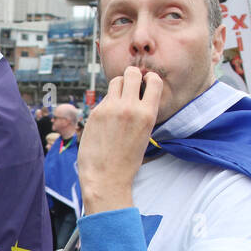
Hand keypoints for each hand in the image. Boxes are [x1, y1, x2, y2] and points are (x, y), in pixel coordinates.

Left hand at [76, 67, 161, 214]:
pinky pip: (104, 98)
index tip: (146, 83)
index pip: (154, 80)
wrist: (106, 177)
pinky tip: (107, 118)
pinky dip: (107, 102)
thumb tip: (136, 93)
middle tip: (130, 86)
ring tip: (118, 99)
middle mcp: (129, 107)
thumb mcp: (144, 134)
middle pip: (131, 73)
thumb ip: (141, 112)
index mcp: (147, 114)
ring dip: (118, 85)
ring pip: (115, 81)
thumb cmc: (127, 160)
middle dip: (132, 76)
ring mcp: (110, 109)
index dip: (149, 78)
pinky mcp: (95, 113)